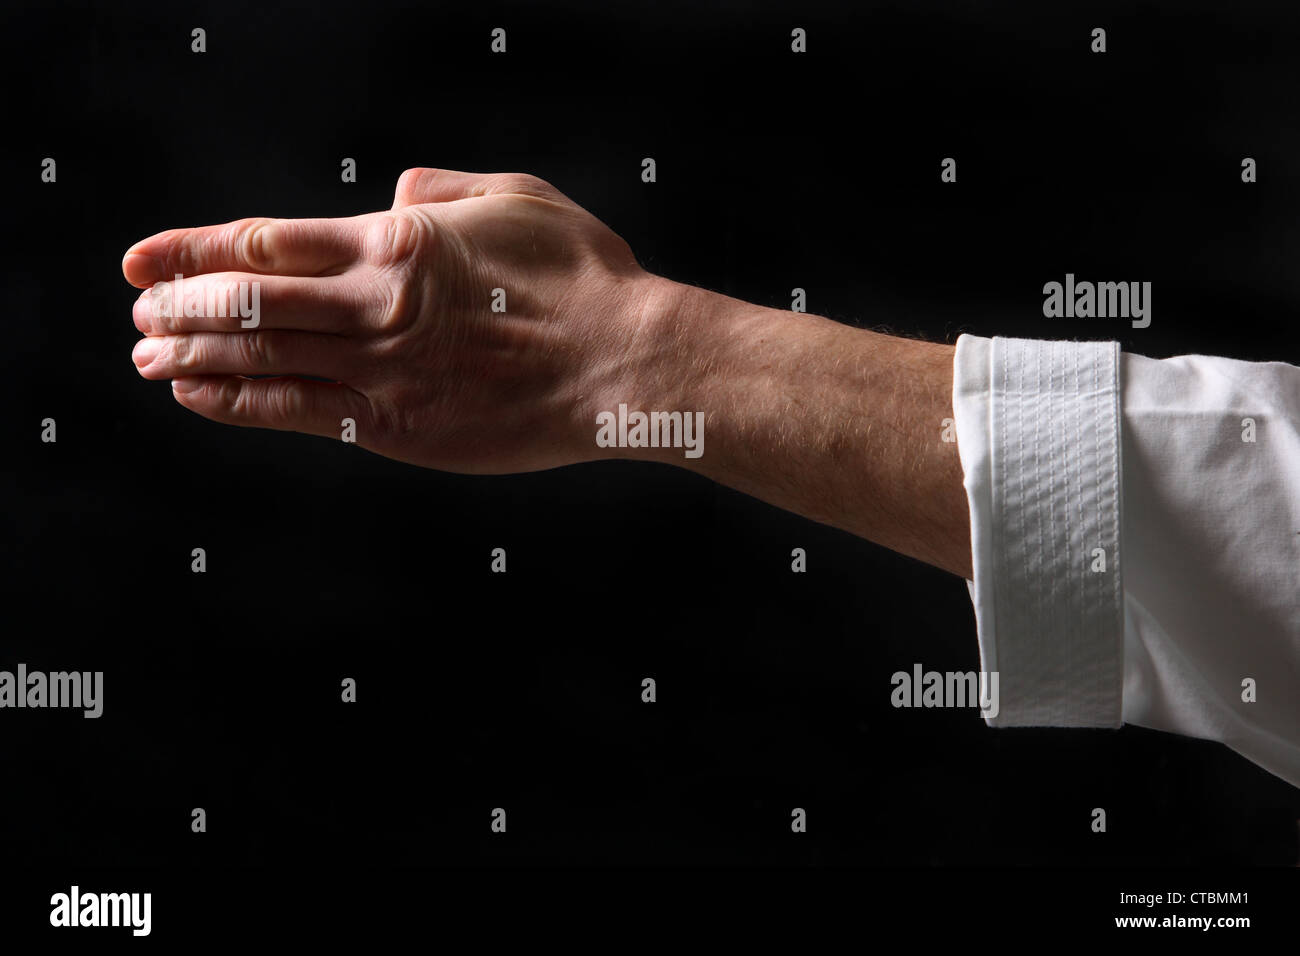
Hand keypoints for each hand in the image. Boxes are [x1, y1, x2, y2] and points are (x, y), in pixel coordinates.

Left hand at [124, 167, 970, 576]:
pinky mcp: (400, 429)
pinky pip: (301, 414)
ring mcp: (385, 372)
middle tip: (135, 307)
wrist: (628, 365)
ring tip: (146, 355)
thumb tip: (395, 191)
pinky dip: (242, 404)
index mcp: (401, 243)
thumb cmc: (586, 280)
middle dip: (180, 302)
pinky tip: (201, 398)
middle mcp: (378, 306)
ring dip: (194, 354)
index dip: (197, 248)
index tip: (148, 258)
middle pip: (250, 299)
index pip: (270, 240)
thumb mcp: (519, 198)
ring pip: (264, 357)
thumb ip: (447, 190)